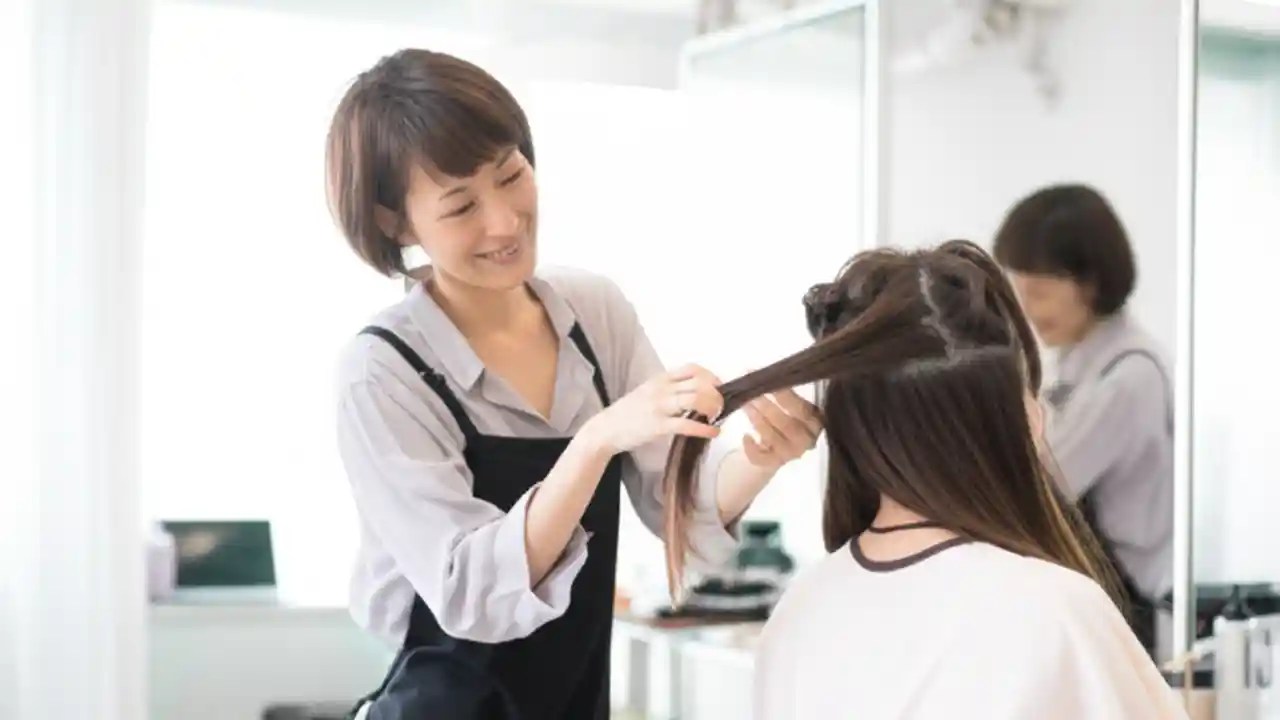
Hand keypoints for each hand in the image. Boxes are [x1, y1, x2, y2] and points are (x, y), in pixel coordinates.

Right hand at [584, 364, 722, 455]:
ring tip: (717, 416)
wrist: (605, 429)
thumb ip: (667, 388)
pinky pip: (687, 425)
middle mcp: (661, 389)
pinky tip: (714, 432)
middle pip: (699, 382)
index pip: (691, 369)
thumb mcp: (647, 392)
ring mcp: (659, 407)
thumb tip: (693, 391)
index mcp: (659, 379)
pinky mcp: (658, 426)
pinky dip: (705, 429)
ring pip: (695, 399)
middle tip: (722, 405)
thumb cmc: (627, 413)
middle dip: (716, 393)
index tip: (718, 387)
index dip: (710, 376)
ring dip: (712, 407)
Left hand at [740, 388, 822, 471]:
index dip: (783, 394)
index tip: (765, 380)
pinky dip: (752, 448)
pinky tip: (746, 436)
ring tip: (746, 405)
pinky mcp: (777, 462)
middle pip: (787, 424)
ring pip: (773, 438)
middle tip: (751, 394)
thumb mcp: (789, 404)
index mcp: (815, 420)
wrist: (776, 446)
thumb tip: (757, 372)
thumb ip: (779, 389)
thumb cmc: (784, 417)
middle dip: (767, 407)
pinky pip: (762, 458)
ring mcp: (792, 452)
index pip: (801, 408)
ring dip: (757, 420)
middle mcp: (808, 438)